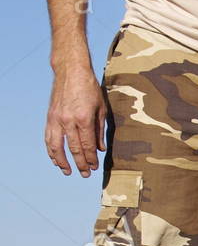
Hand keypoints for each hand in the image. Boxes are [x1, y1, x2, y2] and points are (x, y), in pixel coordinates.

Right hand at [46, 62, 105, 176]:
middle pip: (73, 149)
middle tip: (85, 174)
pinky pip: (48, 137)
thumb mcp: (101, 109)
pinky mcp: (50, 116)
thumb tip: (100, 149)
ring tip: (67, 171)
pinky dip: (51, 150)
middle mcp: (68, 120)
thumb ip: (100, 130)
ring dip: (62, 161)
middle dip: (80, 163)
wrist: (71, 71)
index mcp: (83, 119)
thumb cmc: (90, 88)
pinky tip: (55, 158)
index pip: (87, 145)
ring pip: (57, 146)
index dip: (91, 159)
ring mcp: (57, 118)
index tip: (94, 167)